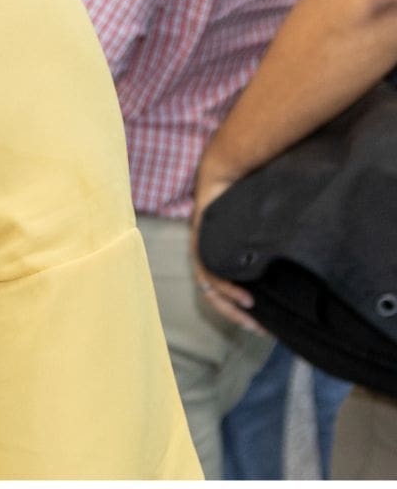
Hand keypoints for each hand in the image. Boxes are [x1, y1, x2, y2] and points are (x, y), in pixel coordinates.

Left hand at [191, 167, 261, 332]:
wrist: (230, 166)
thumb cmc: (248, 194)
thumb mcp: (261, 228)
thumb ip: (269, 247)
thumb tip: (295, 265)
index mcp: (220, 251)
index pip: (224, 287)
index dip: (240, 308)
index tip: (263, 323)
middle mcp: (208, 251)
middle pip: (215, 292)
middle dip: (236, 315)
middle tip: (259, 329)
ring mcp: (202, 245)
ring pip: (210, 285)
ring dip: (231, 305)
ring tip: (252, 315)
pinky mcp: (200, 239)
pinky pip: (208, 269)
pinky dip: (226, 286)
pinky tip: (244, 297)